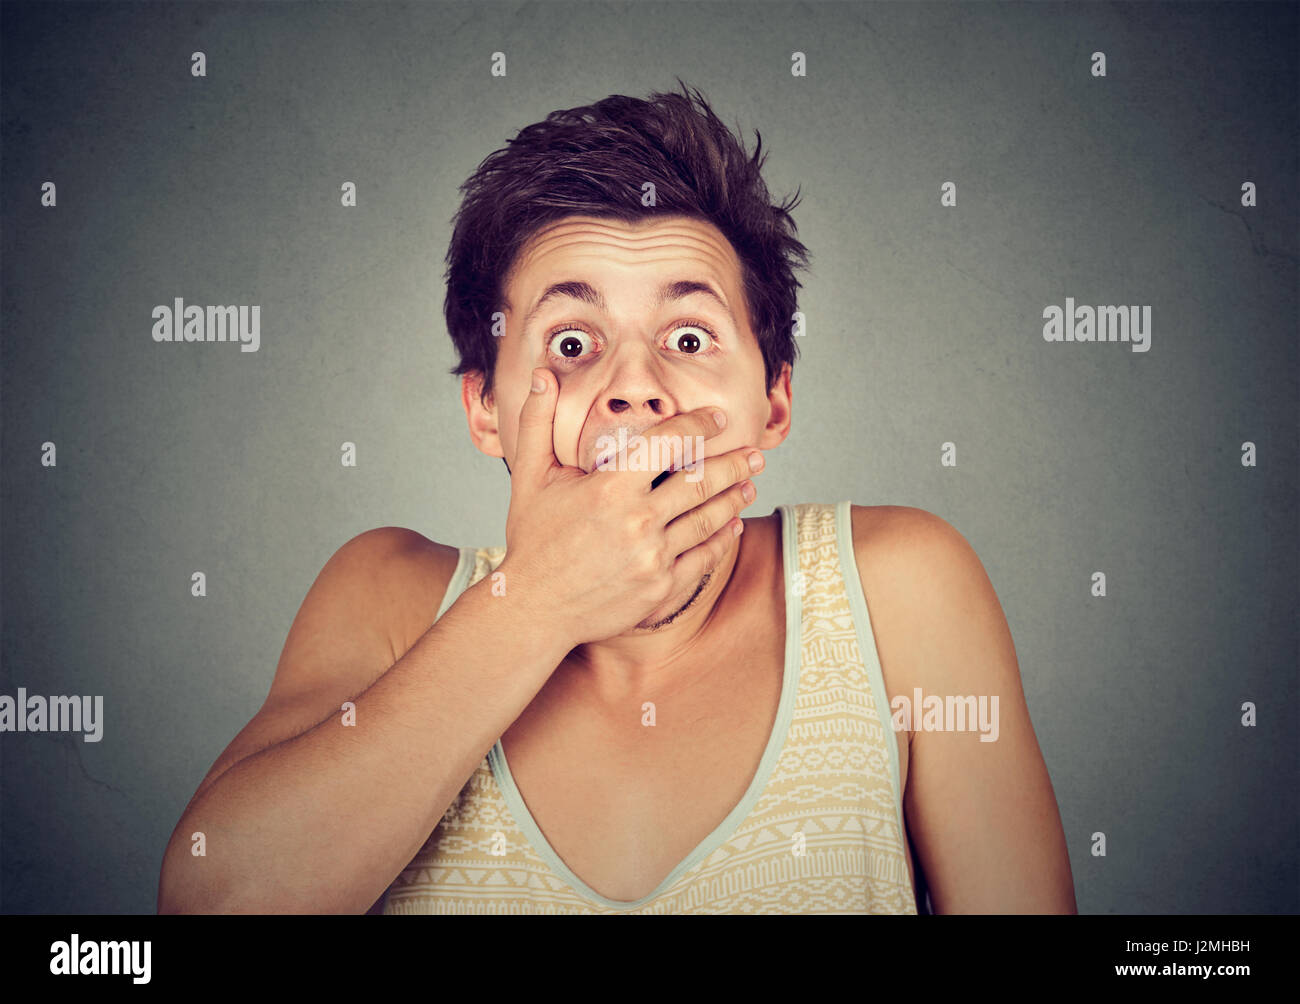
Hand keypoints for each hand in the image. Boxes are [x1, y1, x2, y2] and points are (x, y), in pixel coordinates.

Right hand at [498, 367, 763, 646]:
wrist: (534, 608)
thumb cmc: (531, 540)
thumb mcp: (528, 477)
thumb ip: (538, 422)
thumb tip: (544, 375)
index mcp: (611, 488)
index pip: (668, 443)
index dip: (698, 425)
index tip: (718, 417)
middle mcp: (638, 521)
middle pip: (700, 482)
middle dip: (733, 464)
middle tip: (755, 453)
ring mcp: (652, 557)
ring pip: (707, 519)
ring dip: (732, 498)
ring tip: (749, 485)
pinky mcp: (660, 588)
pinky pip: (701, 559)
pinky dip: (721, 540)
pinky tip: (731, 526)